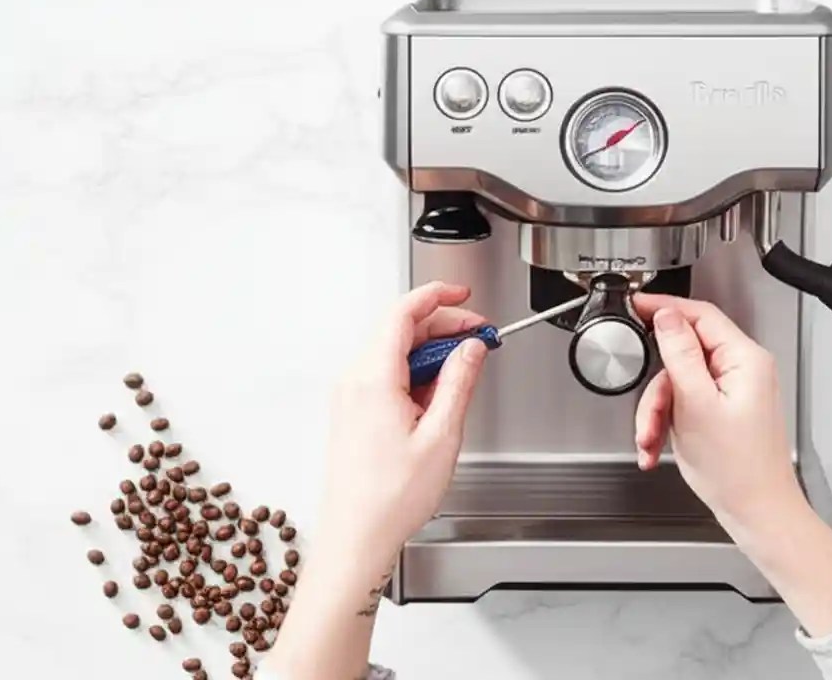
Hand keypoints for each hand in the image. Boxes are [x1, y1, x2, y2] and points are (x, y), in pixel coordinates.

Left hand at [320, 281, 487, 556]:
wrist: (356, 537)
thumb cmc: (390, 498)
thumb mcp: (442, 435)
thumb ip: (459, 382)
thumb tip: (471, 349)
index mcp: (373, 379)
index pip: (403, 313)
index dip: (437, 296)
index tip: (464, 295)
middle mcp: (355, 382)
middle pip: (400, 330)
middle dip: (444, 327)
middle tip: (480, 338)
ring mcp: (351, 397)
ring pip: (395, 353)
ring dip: (432, 354)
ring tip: (465, 374)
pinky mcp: (354, 412)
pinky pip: (387, 376)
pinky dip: (416, 375)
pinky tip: (439, 397)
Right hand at [631, 294, 831, 636]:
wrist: (757, 512)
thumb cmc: (738, 469)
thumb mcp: (696, 404)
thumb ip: (679, 354)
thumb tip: (666, 316)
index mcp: (745, 360)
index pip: (701, 315)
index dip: (665, 307)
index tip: (637, 304)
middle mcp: (743, 371)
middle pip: (683, 355)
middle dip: (658, 389)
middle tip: (650, 416)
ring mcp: (733, 392)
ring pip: (678, 384)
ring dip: (658, 413)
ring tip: (654, 441)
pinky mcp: (723, 411)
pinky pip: (685, 405)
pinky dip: (668, 425)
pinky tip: (660, 447)